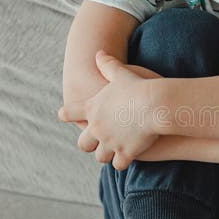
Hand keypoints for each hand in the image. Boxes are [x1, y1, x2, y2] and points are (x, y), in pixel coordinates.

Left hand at [57, 50, 159, 169]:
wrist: (155, 104)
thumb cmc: (139, 86)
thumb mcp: (122, 73)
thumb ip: (108, 65)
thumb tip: (99, 53)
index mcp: (92, 108)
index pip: (69, 113)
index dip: (66, 114)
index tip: (62, 115)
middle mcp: (97, 128)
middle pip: (83, 143)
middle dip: (88, 144)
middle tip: (93, 143)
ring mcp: (110, 143)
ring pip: (100, 157)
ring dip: (106, 155)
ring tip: (112, 153)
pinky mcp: (125, 153)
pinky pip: (119, 165)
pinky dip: (123, 162)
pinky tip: (128, 158)